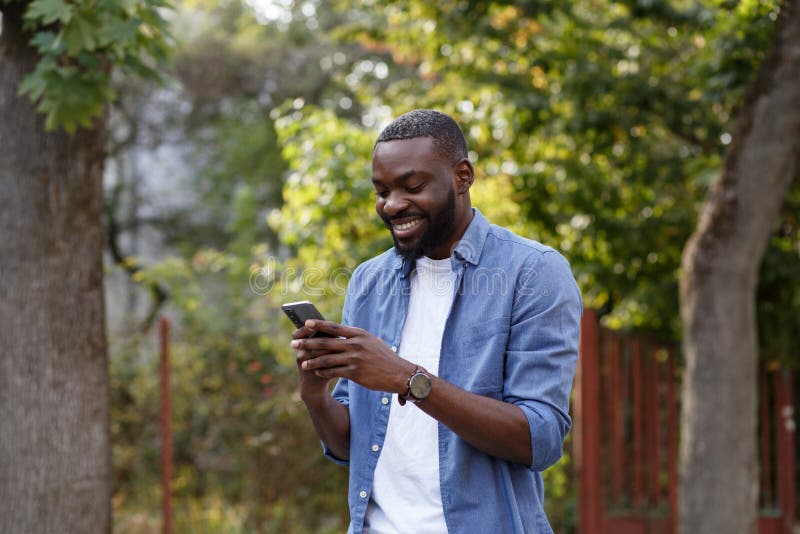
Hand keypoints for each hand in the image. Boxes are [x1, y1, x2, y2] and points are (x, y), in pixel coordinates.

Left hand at [290, 320, 415, 393]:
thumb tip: (338, 333)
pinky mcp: (355, 373)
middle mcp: (355, 344)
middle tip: (293, 343)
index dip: (318, 325)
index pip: (334, 327)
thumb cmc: (384, 357)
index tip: (305, 323)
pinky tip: (316, 372)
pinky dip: (323, 372)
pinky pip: (334, 372)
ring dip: (312, 361)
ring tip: (302, 362)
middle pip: (326, 342)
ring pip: (327, 359)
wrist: (398, 373)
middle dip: (307, 343)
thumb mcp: (371, 341)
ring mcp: (355, 359)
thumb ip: (355, 337)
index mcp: (359, 334)